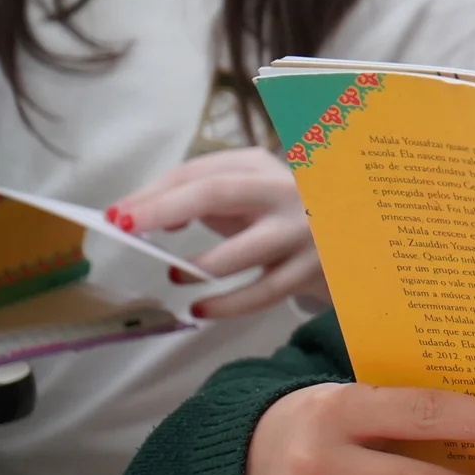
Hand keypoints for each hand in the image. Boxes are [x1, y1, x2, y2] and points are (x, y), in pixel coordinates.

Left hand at [108, 147, 325, 318]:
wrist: (357, 236)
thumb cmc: (283, 214)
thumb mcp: (248, 196)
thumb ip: (204, 200)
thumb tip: (147, 217)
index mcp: (263, 166)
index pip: (201, 172)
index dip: (156, 192)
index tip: (118, 214)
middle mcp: (285, 191)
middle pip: (219, 192)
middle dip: (165, 208)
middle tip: (125, 226)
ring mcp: (302, 232)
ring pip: (244, 249)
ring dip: (201, 265)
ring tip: (173, 274)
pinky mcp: (312, 270)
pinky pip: (263, 292)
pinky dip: (227, 304)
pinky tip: (200, 308)